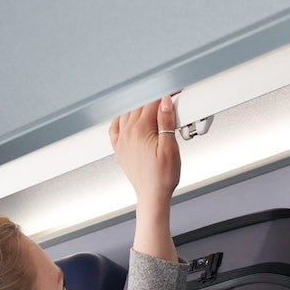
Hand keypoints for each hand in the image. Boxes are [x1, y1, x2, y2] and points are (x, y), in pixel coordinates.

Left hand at [108, 96, 181, 212]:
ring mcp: (121, 140)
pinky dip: (121, 118)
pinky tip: (128, 117)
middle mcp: (127, 133)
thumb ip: (166, 122)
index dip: (165, 95)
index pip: (153, 103)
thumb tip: (165, 102)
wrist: (152, 196)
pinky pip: (115, 126)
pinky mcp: (119, 148)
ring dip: (139, 106)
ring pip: (126, 112)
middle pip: (139, 105)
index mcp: (140, 131)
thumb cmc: (162, 177)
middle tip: (167, 100)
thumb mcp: (170, 148)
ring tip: (151, 106)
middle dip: (154, 99)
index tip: (175, 93)